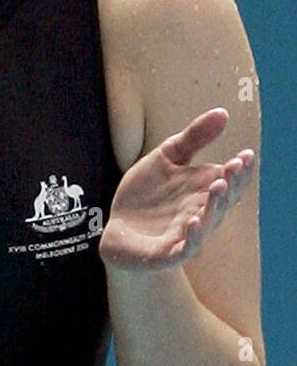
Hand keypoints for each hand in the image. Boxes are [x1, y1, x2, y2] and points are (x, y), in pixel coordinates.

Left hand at [99, 107, 255, 270]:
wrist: (118, 230)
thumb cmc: (146, 194)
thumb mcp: (166, 159)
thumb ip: (192, 138)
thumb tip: (223, 112)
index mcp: (204, 190)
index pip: (230, 179)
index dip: (239, 169)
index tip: (246, 155)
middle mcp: (202, 212)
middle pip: (223, 200)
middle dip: (231, 184)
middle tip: (233, 167)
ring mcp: (187, 234)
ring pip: (208, 221)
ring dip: (215, 205)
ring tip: (218, 186)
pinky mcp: (168, 253)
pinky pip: (186, 247)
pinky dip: (193, 236)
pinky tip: (194, 221)